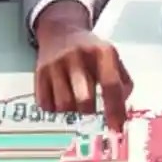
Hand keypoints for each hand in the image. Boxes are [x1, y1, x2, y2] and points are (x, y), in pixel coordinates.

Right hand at [34, 7, 132, 131]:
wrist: (60, 32)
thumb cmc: (91, 51)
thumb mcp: (111, 58)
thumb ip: (122, 82)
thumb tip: (120, 112)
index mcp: (101, 51)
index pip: (111, 85)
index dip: (115, 110)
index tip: (117, 129)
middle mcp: (78, 56)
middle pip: (84, 100)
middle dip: (89, 111)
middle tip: (89, 107)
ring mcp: (56, 64)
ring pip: (64, 105)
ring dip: (71, 110)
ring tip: (73, 98)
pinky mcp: (39, 72)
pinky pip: (46, 105)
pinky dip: (54, 107)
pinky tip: (59, 95)